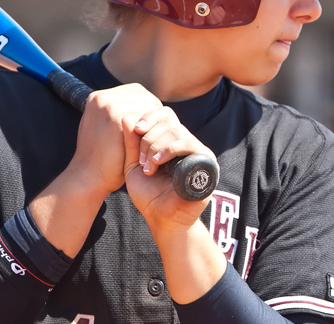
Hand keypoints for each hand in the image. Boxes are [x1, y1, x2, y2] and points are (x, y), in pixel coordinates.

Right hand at [68, 83, 162, 197]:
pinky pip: (146, 119)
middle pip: (145, 98)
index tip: (159, 122)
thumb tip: (150, 106)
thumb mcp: (108, 129)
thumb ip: (123, 113)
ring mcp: (108, 106)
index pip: (137, 91)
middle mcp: (102, 98)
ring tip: (160, 138)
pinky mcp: (117, 119)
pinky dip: (153, 131)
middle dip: (156, 114)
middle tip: (165, 130)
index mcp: (99, 97)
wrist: (87, 177)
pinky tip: (156, 143)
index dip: (151, 105)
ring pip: (147, 108)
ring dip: (157, 123)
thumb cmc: (102, 157)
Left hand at [125, 107, 215, 231]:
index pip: (165, 115)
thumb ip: (131, 144)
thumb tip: (127, 118)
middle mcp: (187, 143)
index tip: (136, 129)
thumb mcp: (134, 166)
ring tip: (148, 167)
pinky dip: (170, 150)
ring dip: (156, 147)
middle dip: (149, 138)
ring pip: (177, 132)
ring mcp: (198, 151)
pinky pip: (189, 144)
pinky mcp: (206, 162)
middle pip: (169, 121)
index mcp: (171, 141)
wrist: (163, 219)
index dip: (150, 117)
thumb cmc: (149, 195)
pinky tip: (157, 163)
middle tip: (141, 160)